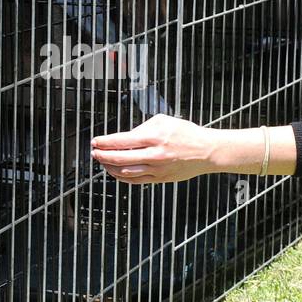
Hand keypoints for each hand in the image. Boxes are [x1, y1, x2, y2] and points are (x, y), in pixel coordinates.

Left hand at [89, 114, 218, 184]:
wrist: (206, 151)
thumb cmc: (186, 134)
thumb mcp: (163, 121)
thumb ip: (142, 127)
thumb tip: (126, 136)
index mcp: (154, 137)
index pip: (121, 141)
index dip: (104, 142)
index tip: (95, 142)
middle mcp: (154, 155)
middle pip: (119, 158)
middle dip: (102, 156)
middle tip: (95, 152)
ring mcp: (157, 169)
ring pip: (125, 172)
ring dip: (109, 167)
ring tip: (102, 162)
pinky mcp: (160, 179)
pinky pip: (135, 180)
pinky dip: (122, 177)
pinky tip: (115, 172)